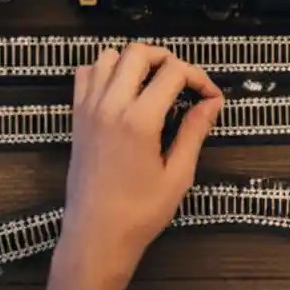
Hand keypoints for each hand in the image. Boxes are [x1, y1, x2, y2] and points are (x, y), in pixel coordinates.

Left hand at [56, 44, 223, 286]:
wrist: (96, 236)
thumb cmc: (141, 213)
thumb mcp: (178, 174)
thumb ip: (194, 132)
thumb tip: (212, 103)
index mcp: (139, 119)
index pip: (173, 72)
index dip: (199, 78)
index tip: (210, 98)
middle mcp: (110, 105)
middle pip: (138, 52)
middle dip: (167, 59)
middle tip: (183, 83)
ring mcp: (88, 109)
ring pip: (108, 57)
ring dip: (134, 62)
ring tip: (153, 84)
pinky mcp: (77, 118)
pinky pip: (86, 75)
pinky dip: (105, 72)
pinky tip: (122, 92)